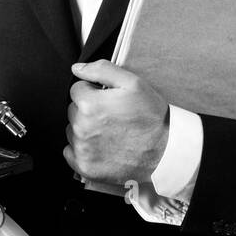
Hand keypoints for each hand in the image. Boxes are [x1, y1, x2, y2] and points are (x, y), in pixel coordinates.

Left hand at [65, 60, 169, 185]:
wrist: (165, 151)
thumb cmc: (151, 117)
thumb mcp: (133, 83)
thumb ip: (102, 70)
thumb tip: (77, 69)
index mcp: (89, 105)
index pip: (77, 89)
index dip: (94, 91)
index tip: (109, 99)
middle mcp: (81, 128)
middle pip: (73, 110)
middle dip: (88, 110)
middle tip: (112, 115)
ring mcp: (82, 149)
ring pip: (72, 131)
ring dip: (85, 129)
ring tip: (110, 131)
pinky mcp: (84, 167)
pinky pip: (71, 152)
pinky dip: (82, 149)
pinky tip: (102, 146)